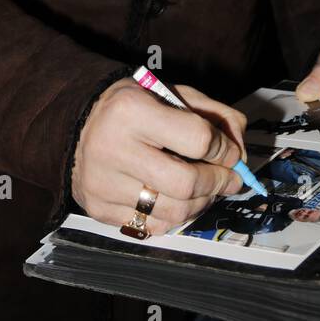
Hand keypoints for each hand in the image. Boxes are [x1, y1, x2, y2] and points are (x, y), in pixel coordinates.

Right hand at [71, 79, 246, 234]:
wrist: (79, 123)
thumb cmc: (134, 107)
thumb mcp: (173, 94)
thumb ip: (214, 116)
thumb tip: (240, 154)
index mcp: (132, 110)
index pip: (198, 139)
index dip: (224, 149)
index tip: (230, 153)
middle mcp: (113, 148)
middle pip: (186, 184)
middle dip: (218, 183)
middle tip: (229, 179)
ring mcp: (103, 183)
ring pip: (172, 213)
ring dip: (200, 204)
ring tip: (205, 190)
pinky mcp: (98, 207)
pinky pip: (151, 226)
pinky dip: (173, 218)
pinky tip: (175, 200)